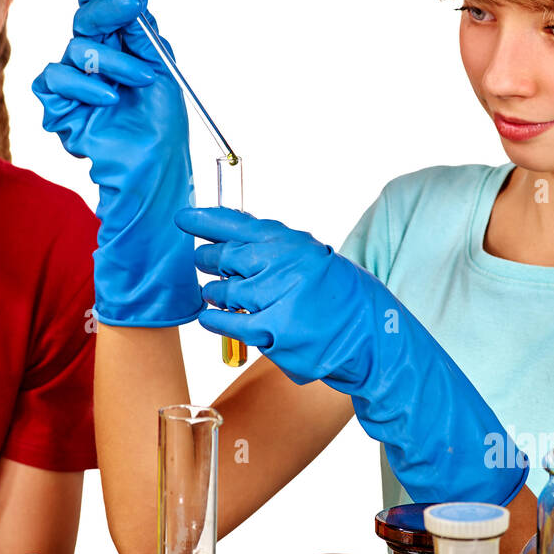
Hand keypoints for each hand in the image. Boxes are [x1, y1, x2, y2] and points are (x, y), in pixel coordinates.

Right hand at [31, 0, 201, 325]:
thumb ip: (143, 31)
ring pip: (75, 50)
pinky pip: (55, 83)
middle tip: (132, 5)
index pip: (104, 5)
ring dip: (111, 61)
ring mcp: (76, 83)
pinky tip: (108, 98)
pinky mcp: (61, 108)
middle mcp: (94, 59)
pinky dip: (84, 87)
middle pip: (85, 18)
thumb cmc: (162, 124)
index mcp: (119, 46)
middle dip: (108, 8)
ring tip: (141, 80)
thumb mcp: (161, 68)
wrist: (155, 169)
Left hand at [174, 207, 527, 504]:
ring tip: (216, 293)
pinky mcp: (273, 332)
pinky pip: (228, 323)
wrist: (370, 336)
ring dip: (214, 292)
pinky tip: (210, 316)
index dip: (206, 219)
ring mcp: (277, 298)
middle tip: (203, 259)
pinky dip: (214, 319)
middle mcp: (284, 264)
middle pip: (224, 257)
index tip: (184, 218)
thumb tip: (227, 244)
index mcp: (293, 243)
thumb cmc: (337, 297)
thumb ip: (273, 250)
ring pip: (223, 291)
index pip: (239, 223)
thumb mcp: (312, 260)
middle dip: (209, 259)